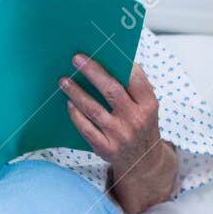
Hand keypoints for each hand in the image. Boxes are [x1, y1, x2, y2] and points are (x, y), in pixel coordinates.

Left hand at [59, 57, 173, 208]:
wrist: (143, 162)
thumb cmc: (141, 125)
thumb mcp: (147, 107)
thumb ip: (136, 87)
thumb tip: (117, 62)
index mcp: (148, 105)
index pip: (136, 79)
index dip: (121, 64)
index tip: (104, 51)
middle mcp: (135, 119)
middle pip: (111, 91)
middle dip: (92, 72)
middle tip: (77, 59)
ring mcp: (120, 135)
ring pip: (93, 109)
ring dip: (76, 92)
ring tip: (64, 80)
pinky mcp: (106, 148)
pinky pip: (86, 128)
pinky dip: (76, 115)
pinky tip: (69, 104)